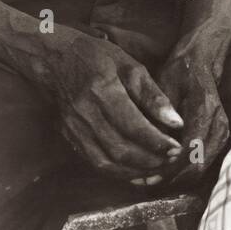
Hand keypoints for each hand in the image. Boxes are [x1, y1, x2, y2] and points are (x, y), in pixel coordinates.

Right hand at [42, 28, 185, 182]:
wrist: (53, 60)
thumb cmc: (96, 57)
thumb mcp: (129, 65)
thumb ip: (152, 94)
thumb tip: (176, 122)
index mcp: (103, 91)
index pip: (134, 126)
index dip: (156, 142)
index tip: (176, 147)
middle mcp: (86, 114)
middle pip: (121, 149)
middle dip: (150, 160)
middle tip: (171, 160)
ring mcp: (75, 129)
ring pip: (107, 162)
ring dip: (135, 171)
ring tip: (158, 168)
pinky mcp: (70, 137)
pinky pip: (95, 162)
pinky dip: (118, 172)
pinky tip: (135, 170)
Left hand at [154, 46, 228, 186]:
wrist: (200, 63)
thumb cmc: (178, 73)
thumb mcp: (163, 88)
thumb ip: (161, 116)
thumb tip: (154, 148)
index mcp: (205, 109)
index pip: (190, 148)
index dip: (169, 166)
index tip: (147, 174)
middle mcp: (219, 123)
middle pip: (198, 164)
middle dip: (171, 177)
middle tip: (145, 182)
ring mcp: (223, 132)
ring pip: (201, 168)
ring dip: (178, 178)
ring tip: (152, 180)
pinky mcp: (221, 139)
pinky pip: (204, 163)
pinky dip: (185, 172)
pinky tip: (165, 173)